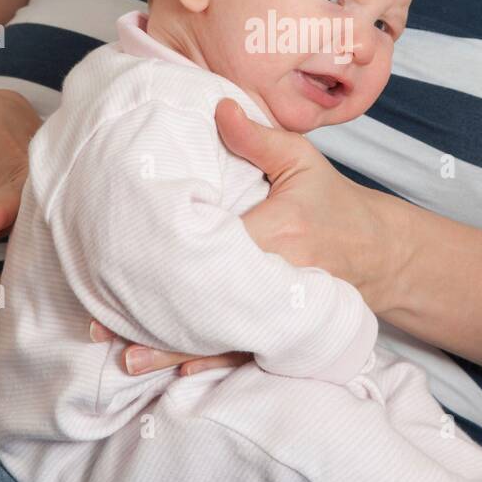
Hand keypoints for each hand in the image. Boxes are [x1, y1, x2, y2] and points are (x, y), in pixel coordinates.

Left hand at [97, 97, 401, 377]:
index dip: (169, 255)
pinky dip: (211, 363)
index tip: (124, 258)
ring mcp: (280, 311)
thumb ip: (257, 138)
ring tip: (126, 361)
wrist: (381, 252)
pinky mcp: (285, 329)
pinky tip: (178, 373)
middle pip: (208, 300)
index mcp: (276, 232)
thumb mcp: (301, 161)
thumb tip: (218, 107)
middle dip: (154, 316)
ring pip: (221, 335)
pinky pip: (245, 352)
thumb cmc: (335, 203)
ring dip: (172, 351)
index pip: (214, 245)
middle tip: (101, 328)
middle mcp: (277, 277)